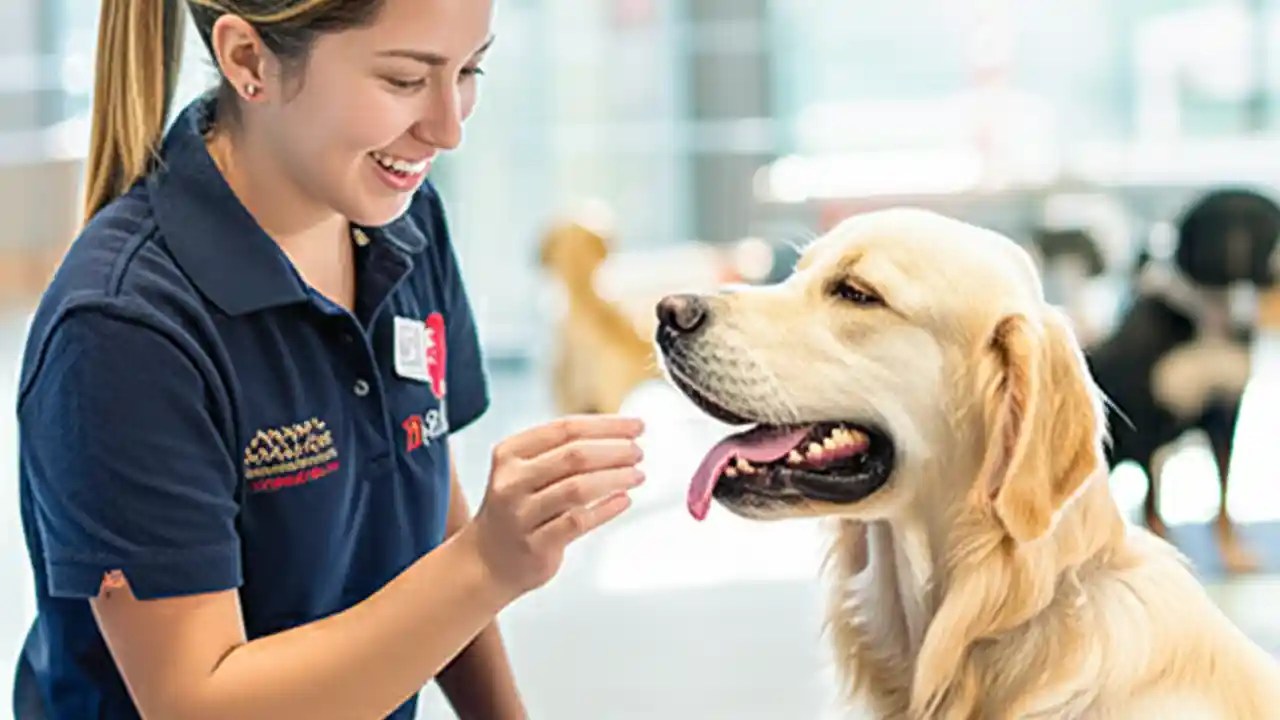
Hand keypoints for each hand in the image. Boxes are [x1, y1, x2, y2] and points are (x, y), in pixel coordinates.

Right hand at [471, 415, 644, 598]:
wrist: (487, 561)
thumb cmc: (517, 509)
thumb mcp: (524, 471)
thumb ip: (561, 451)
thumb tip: (619, 434)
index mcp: (510, 453)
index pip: (565, 428)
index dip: (606, 425)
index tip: (636, 426)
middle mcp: (512, 481)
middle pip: (574, 456)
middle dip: (615, 450)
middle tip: (638, 452)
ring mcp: (521, 515)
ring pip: (578, 488)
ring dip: (615, 478)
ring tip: (637, 474)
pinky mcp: (536, 545)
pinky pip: (578, 522)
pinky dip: (606, 509)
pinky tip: (624, 500)